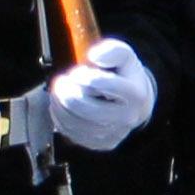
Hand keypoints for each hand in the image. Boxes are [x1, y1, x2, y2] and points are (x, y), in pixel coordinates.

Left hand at [48, 35, 156, 154]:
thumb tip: (94, 58)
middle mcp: (127, 117)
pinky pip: (74, 134)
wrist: (136, 103)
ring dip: (60, 105)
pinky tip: (61, 106)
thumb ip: (111, 50)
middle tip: (61, 81)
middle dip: (67, 93)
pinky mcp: (102, 144)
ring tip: (58, 92)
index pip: (104, 85)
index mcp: (135, 94)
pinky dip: (61, 119)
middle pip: (88, 109)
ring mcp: (115, 133)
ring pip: (77, 124)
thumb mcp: (123, 55)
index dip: (84, 76)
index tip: (77, 71)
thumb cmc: (125, 76)